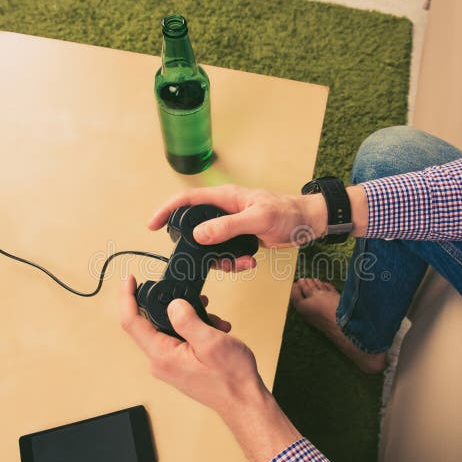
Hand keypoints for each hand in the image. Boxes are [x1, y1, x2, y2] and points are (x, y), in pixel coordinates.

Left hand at [119, 275, 265, 416]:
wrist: (244, 401)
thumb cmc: (231, 379)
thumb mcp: (211, 341)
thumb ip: (187, 320)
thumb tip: (173, 305)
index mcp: (162, 356)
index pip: (131, 322)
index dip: (127, 297)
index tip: (129, 280)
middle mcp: (161, 362)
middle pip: (151, 323)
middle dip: (174, 306)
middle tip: (194, 298)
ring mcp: (170, 364)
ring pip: (170, 329)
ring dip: (192, 319)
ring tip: (214, 322)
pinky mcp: (181, 365)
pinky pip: (180, 339)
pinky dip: (197, 330)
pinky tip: (214, 332)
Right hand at [148, 184, 327, 270]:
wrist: (308, 223)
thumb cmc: (288, 213)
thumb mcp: (257, 220)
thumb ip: (227, 227)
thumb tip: (199, 235)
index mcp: (225, 197)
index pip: (187, 200)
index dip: (167, 210)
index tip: (152, 225)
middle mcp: (225, 209)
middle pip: (196, 226)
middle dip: (197, 247)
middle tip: (205, 260)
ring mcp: (232, 223)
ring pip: (211, 244)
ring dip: (221, 259)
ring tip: (240, 263)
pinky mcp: (240, 236)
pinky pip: (226, 252)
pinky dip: (234, 262)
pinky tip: (248, 263)